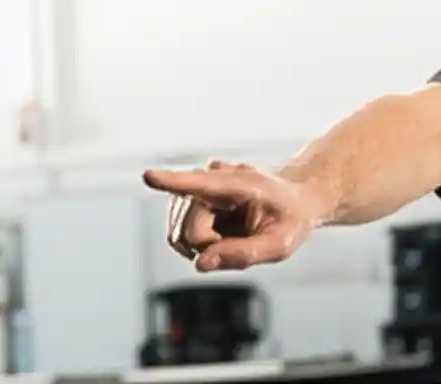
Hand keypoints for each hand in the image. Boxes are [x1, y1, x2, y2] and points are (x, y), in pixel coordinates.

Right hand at [142, 160, 325, 272]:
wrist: (292, 203)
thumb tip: (201, 264)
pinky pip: (178, 237)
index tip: (148, 176)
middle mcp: (211, 182)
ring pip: (178, 235)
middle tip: (241, 243)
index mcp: (239, 184)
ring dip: (204, 246)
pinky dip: (199, 245)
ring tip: (232, 237)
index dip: (172, 182)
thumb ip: (243, 254)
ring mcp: (196, 192)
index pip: (201, 183)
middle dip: (210, 248)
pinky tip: (221, 235)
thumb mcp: (280, 244)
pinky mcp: (187, 204)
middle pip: (189, 230)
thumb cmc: (289, 221)